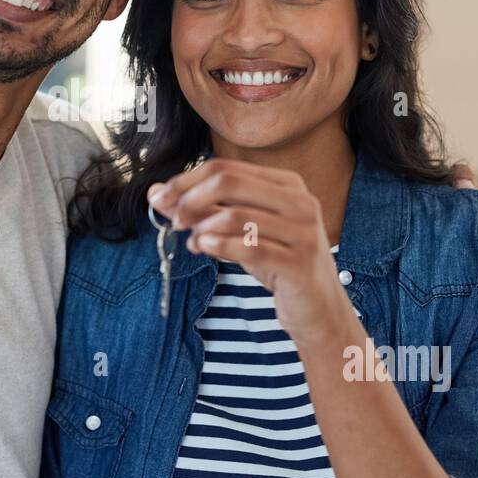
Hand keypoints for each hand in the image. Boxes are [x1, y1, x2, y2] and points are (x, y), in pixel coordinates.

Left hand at [147, 159, 345, 344]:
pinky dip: (219, 247)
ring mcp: (304, 232)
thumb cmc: (278, 264)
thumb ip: (205, 211)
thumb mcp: (241, 232)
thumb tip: (158, 194)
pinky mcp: (300, 263)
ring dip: (203, 228)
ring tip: (194, 241)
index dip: (186, 181)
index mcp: (287, 184)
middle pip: (229, 182)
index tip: (161, 197)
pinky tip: (206, 249)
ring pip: (236, 215)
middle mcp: (300, 201)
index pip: (225, 168)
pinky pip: (249, 248)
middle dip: (190, 199)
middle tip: (175, 220)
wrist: (319, 309)